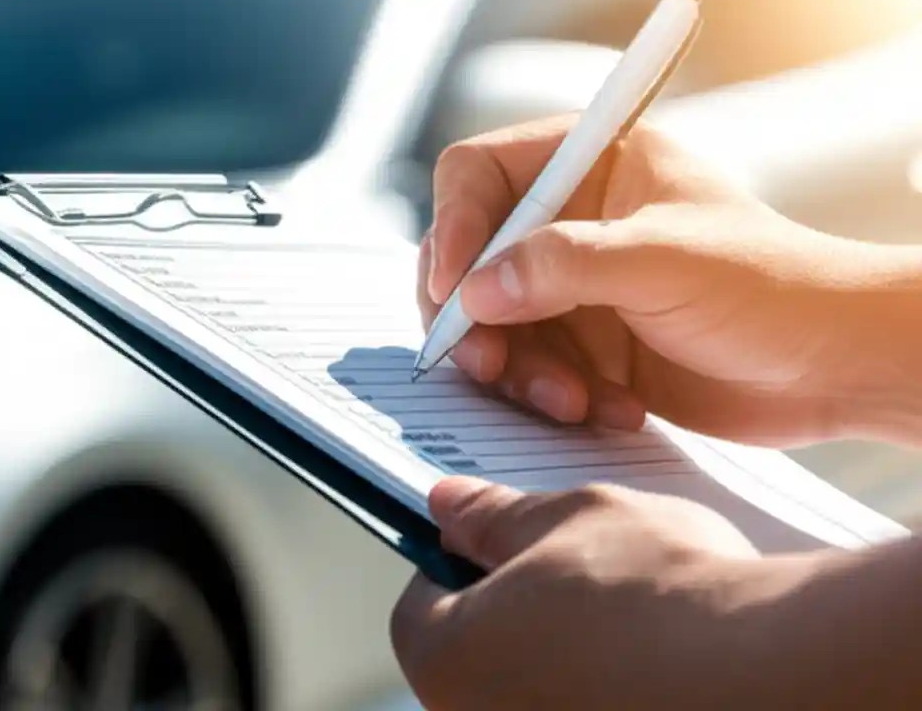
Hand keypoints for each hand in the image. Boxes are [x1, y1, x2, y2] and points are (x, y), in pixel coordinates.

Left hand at [391, 476, 785, 709]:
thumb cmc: (658, 590)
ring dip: (569, 647)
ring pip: (540, 684)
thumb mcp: (569, 519)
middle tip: (575, 565)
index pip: (421, 604)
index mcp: (445, 661)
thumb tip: (447, 506)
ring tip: (633, 607)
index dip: (458, 560)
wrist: (777, 678)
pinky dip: (613, 682)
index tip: (500, 538)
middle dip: (519, 605)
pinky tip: (664, 655)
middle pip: (481, 652)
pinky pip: (592, 702)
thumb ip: (497, 516)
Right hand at [419, 116, 921, 445]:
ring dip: (519, 371)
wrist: (829, 367)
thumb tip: (475, 289)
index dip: (454, 226)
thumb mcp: (662, 262)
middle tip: (488, 363)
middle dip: (475, 318)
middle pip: (470, 259)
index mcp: (590, 166)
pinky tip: (608, 407)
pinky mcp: (583, 346)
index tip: (454, 289)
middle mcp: (571, 221)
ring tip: (571, 399)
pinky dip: (552, 397)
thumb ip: (563, 265)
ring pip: (492, 325)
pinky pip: (528, 371)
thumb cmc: (770, 288)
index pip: (479, 175)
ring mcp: (574, 286)